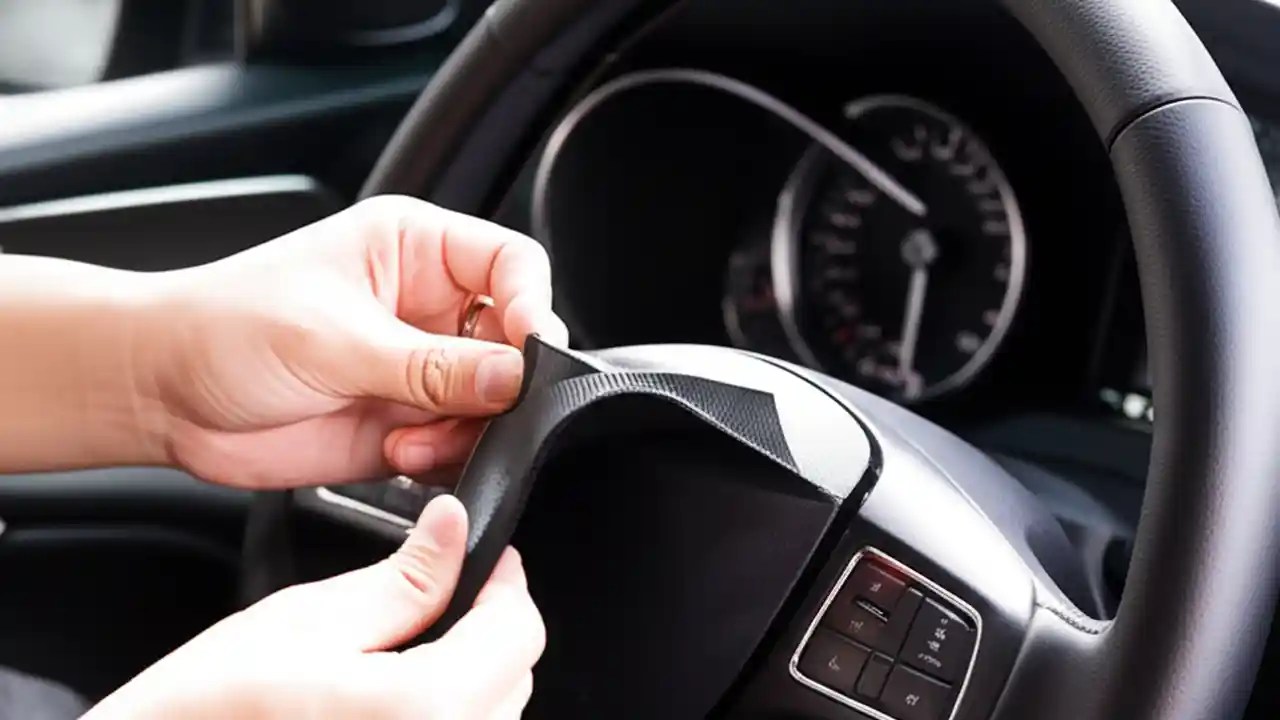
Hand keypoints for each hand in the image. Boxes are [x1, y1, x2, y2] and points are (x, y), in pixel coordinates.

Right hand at [83, 495, 544, 719]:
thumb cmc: (204, 712)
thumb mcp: (307, 622)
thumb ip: (402, 577)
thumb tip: (453, 527)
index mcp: (426, 708)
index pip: (519, 632)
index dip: (504, 582)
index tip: (483, 557)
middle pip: (515, 678)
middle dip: (487, 630)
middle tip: (439, 597)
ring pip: (494, 717)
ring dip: (471, 678)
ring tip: (403, 656)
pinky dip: (445, 715)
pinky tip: (393, 703)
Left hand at [143, 195, 568, 487]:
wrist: (163, 394)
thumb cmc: (225, 329)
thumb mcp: (334, 339)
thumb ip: (430, 365)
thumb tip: (512, 376)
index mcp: (415, 250)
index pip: (512, 264)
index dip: (531, 304)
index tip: (530, 348)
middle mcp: (426, 306)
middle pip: (514, 338)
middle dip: (502, 381)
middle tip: (476, 404)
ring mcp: (419, 367)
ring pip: (494, 400)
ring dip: (468, 427)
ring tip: (414, 434)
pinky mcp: (407, 420)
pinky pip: (461, 443)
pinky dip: (446, 456)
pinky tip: (400, 450)